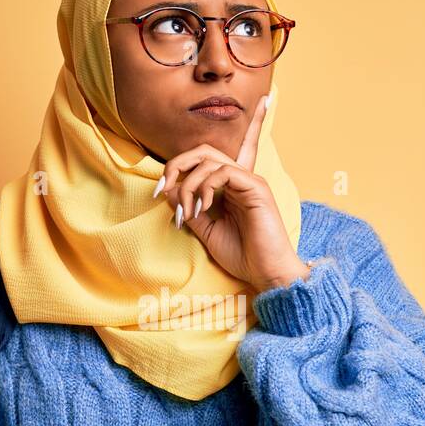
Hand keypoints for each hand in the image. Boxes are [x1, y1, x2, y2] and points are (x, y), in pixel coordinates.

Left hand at [156, 94, 309, 292]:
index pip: (199, 162)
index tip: (158, 192)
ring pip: (210, 160)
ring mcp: (249, 182)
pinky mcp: (257, 188)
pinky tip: (204, 208)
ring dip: (190, 184)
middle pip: (203, 152)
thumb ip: (190, 210)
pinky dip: (207, 186)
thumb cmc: (242, 256)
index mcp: (227, 188)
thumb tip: (168, 190)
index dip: (174, 170)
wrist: (266, 273)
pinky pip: (225, 172)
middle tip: (163, 187)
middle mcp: (238, 179)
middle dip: (177, 165)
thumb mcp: (207, 231)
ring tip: (188, 211)